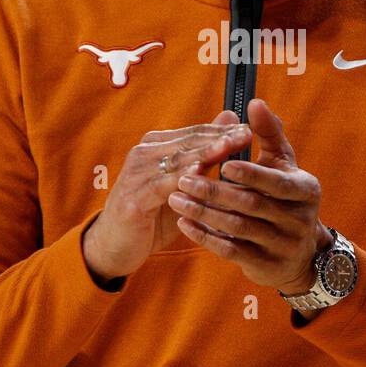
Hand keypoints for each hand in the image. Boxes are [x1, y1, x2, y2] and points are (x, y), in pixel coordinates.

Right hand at [83, 112, 251, 281]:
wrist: (115, 246)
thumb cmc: (152, 214)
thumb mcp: (182, 184)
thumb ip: (204, 155)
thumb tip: (229, 121)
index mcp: (156, 147)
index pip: (195, 133)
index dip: (222, 130)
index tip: (250, 128)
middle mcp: (144, 154)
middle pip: (188, 142)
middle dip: (219, 137)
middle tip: (246, 133)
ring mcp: (136, 174)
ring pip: (177, 160)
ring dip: (205, 153)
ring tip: (229, 146)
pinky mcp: (133, 198)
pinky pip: (162, 186)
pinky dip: (182, 179)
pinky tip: (200, 174)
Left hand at [168, 98, 332, 291]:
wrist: (300, 255)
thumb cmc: (286, 197)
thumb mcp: (284, 164)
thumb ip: (269, 132)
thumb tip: (254, 102)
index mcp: (305, 190)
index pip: (277, 181)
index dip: (250, 173)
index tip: (221, 164)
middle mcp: (299, 219)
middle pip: (252, 204)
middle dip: (215, 191)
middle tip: (184, 179)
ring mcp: (284, 245)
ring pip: (238, 228)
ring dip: (204, 213)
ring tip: (176, 200)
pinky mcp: (266, 266)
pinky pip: (231, 251)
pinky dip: (206, 237)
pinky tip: (185, 223)